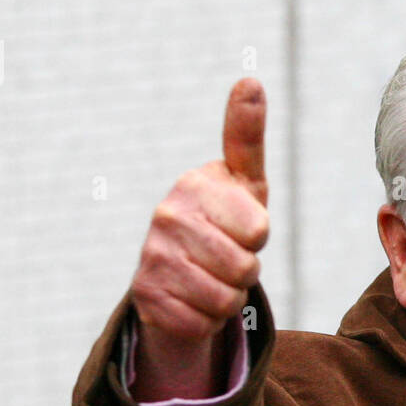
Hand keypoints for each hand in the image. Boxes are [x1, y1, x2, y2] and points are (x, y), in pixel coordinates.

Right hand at [130, 78, 269, 399]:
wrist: (178, 274)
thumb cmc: (223, 222)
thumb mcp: (244, 183)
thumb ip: (247, 138)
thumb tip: (251, 81)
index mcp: (194, 185)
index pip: (259, 230)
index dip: (258, 238)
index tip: (240, 227)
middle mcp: (166, 216)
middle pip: (245, 269)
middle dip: (245, 274)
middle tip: (225, 259)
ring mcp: (152, 257)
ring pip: (226, 301)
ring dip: (228, 299)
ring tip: (210, 278)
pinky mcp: (146, 298)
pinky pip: (202, 324)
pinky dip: (206, 321)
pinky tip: (191, 299)